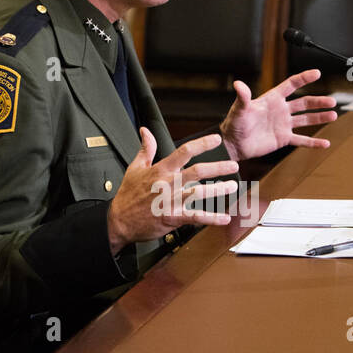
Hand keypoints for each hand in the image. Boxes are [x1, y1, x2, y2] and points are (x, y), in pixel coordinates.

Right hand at [107, 129, 238, 253]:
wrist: (119, 221)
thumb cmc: (127, 195)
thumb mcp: (134, 168)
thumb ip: (145, 148)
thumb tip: (145, 131)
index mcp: (160, 170)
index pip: (184, 152)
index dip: (202, 144)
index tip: (216, 139)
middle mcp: (168, 184)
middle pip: (197, 172)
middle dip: (218, 167)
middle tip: (233, 164)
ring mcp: (171, 201)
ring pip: (199, 193)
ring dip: (218, 190)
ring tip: (232, 186)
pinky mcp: (172, 218)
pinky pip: (195, 217)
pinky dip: (211, 218)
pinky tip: (224, 218)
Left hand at [219, 69, 337, 160]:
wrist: (234, 144)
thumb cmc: (234, 124)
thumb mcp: (239, 109)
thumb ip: (242, 97)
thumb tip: (238, 84)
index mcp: (272, 99)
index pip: (291, 85)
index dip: (304, 78)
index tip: (317, 73)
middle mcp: (281, 110)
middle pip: (304, 102)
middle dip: (318, 101)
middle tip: (332, 101)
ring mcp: (283, 124)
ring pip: (306, 119)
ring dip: (320, 117)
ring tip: (333, 115)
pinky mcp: (283, 138)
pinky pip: (301, 140)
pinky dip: (313, 142)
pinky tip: (325, 143)